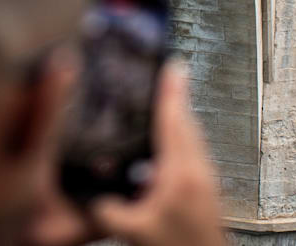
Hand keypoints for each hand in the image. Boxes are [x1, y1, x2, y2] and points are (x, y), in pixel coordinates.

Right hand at [91, 64, 225, 245]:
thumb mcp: (134, 230)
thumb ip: (108, 209)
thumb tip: (88, 192)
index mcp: (180, 175)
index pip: (174, 121)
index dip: (171, 91)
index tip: (172, 66)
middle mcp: (198, 172)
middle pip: (188, 123)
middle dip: (176, 96)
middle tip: (168, 72)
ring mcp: (206, 180)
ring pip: (193, 137)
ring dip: (179, 116)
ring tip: (166, 99)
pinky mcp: (207, 190)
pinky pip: (193, 151)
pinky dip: (181, 137)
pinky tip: (166, 145)